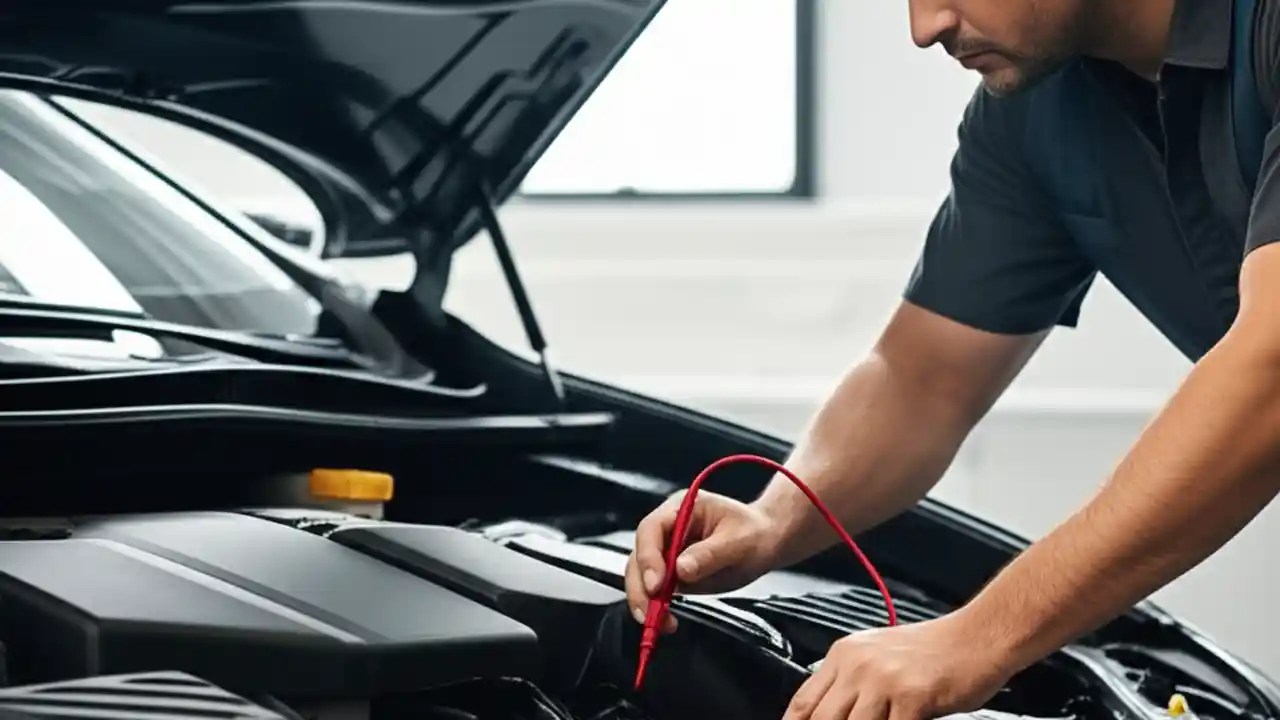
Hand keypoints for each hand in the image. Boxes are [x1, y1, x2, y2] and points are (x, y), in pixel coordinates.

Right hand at [624, 489, 779, 631]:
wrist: (765, 542)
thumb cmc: (754, 533)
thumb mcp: (739, 541)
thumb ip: (710, 554)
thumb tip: (681, 570)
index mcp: (680, 508)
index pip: (651, 529)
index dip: (648, 557)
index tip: (655, 584)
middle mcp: (667, 528)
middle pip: (639, 555)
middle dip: (640, 586)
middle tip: (649, 612)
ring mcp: (666, 551)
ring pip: (641, 575)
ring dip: (645, 601)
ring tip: (661, 623)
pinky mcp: (670, 573)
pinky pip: (654, 591)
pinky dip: (655, 608)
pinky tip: (666, 621)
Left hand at [782, 613, 1012, 719]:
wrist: (978, 636)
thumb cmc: (935, 650)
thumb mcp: (880, 656)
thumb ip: (852, 682)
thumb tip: (829, 713)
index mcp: (845, 654)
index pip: (804, 703)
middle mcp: (858, 665)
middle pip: (822, 719)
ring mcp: (883, 681)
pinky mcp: (911, 697)